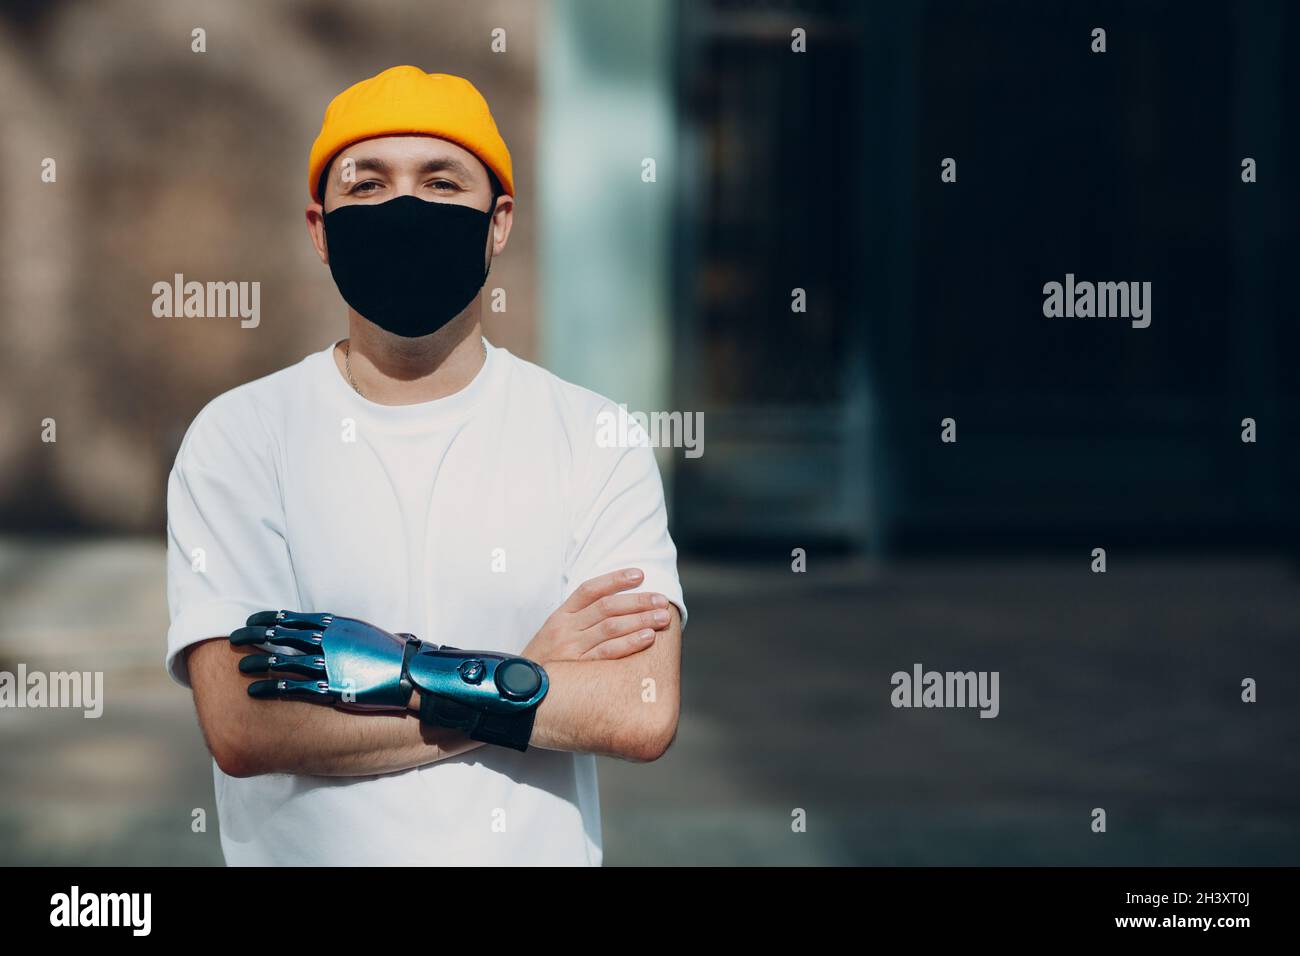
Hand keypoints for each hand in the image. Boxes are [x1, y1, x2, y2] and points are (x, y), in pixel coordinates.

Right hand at [523, 568, 671, 664]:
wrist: (519, 691)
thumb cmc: (545, 662)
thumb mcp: (554, 634)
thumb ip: (579, 620)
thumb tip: (617, 609)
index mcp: (560, 615)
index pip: (590, 589)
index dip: (615, 579)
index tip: (639, 575)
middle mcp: (565, 627)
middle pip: (607, 607)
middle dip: (638, 601)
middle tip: (661, 600)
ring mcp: (570, 647)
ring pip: (611, 626)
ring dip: (640, 620)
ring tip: (662, 617)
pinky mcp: (576, 667)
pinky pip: (608, 652)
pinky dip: (630, 643)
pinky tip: (647, 637)